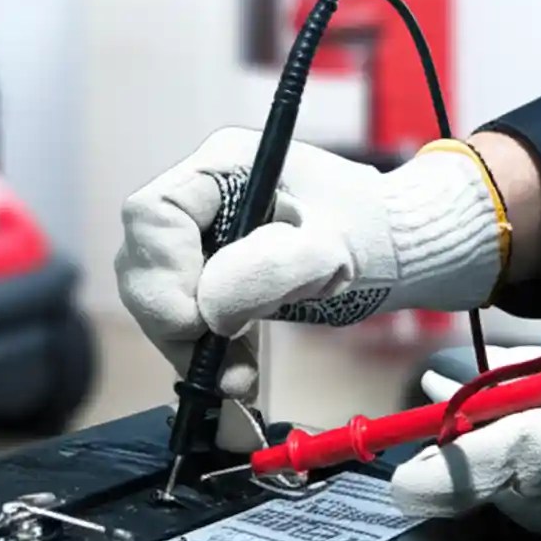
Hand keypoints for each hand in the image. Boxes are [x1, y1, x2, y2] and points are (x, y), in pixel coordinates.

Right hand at [114, 126, 502, 400]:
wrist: (397, 249)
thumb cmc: (372, 233)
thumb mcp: (330, 248)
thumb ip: (266, 271)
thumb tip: (207, 309)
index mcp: (223, 165)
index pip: (152, 216)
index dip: (163, 272)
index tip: (199, 320)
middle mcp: (200, 193)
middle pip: (143, 258)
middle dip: (172, 319)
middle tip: (216, 359)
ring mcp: (199, 231)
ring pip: (155, 292)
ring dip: (187, 343)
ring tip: (238, 375)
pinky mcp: (207, 267)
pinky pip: (180, 311)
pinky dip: (202, 348)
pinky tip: (237, 368)